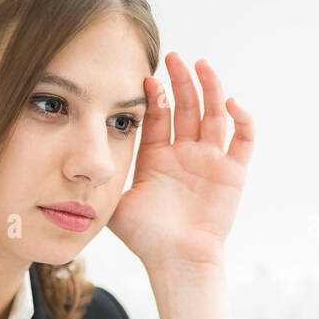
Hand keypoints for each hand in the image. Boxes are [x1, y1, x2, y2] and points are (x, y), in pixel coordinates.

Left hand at [107, 52, 254, 272]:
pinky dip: (242, 119)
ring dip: (210, 88)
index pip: (159, 116)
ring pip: (215, 115)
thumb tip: (75, 160)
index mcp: (158, 158)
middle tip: (174, 57)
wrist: (176, 262)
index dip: (154, 96)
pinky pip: (244, 140)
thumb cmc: (146, 239)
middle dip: (181, 80)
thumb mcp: (117, 202)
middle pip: (187, 107)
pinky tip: (231, 103)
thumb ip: (104, 178)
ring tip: (201, 64)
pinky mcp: (233, 172)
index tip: (145, 79)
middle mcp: (185, 155)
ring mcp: (210, 161)